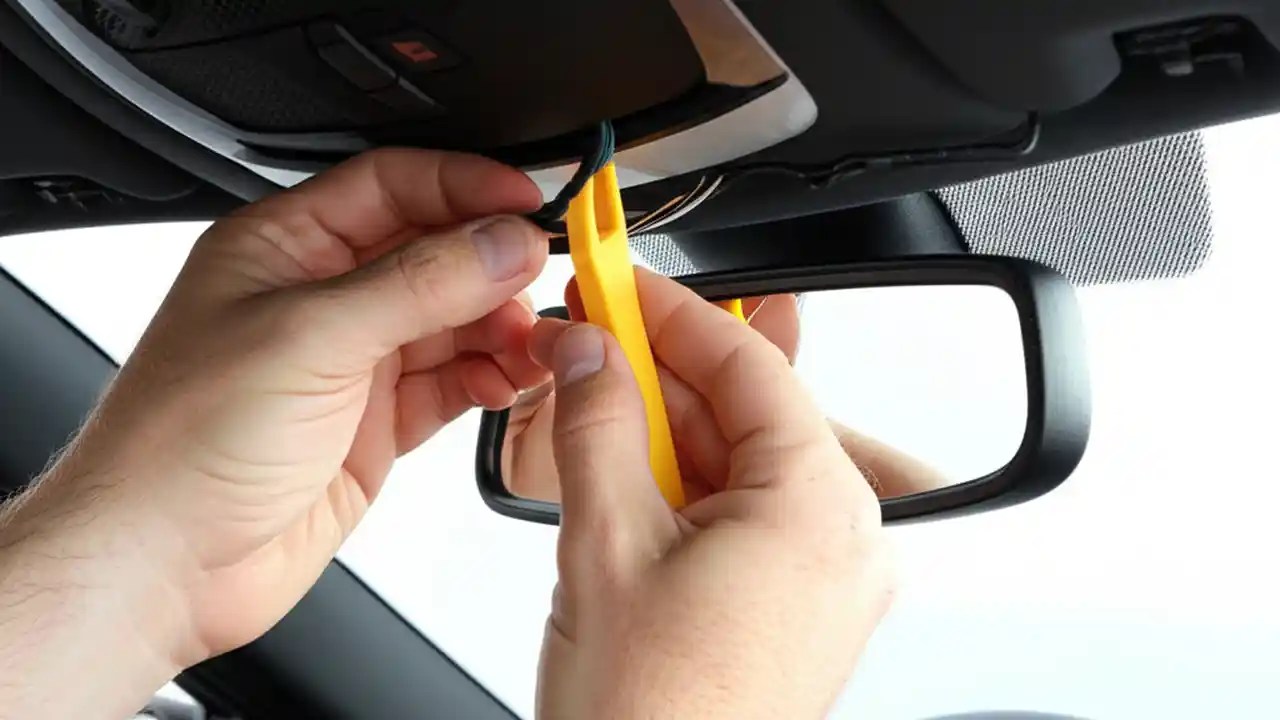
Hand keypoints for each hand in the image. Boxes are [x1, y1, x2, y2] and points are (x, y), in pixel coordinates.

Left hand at [0, 149, 548, 716]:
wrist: (163, 565)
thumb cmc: (185, 444)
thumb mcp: (311, 337)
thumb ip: (419, 285)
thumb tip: (504, 242)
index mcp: (285, 247)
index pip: (392, 185)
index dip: (465, 185)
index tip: (529, 200)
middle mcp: (322, 297)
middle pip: (432, 251)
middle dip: (492, 260)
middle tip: (542, 275)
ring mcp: (352, 362)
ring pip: (451, 319)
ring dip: (500, 324)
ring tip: (535, 340)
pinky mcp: (376, 423)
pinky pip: (450, 382)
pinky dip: (488, 378)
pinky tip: (511, 380)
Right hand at [531, 269, 895, 718]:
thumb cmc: (652, 719)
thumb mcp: (606, 543)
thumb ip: (597, 424)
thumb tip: (588, 350)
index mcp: (821, 511)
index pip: (751, 369)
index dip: (675, 314)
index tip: (620, 281)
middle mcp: (845, 541)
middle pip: (748, 413)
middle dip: (661, 374)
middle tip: (590, 336)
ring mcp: (826, 578)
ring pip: (742, 463)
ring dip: (664, 432)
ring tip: (590, 405)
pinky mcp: (796, 605)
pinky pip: (747, 514)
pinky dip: (686, 486)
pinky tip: (625, 472)